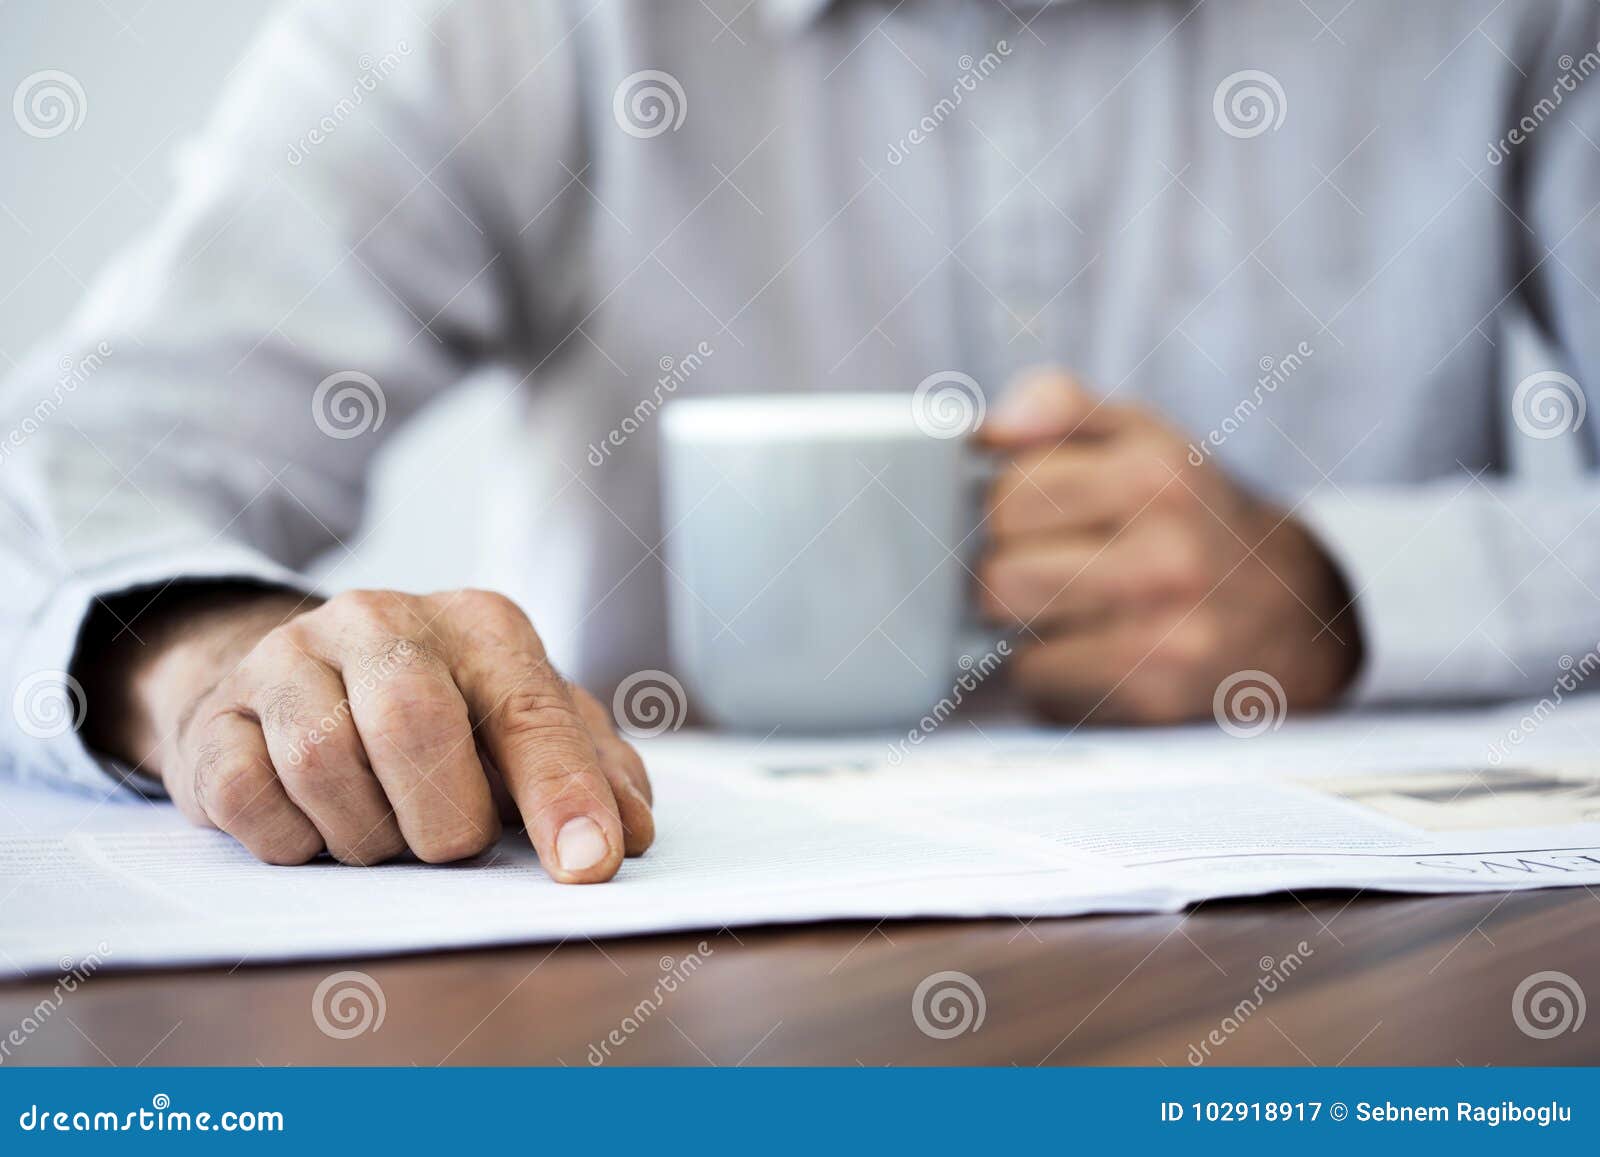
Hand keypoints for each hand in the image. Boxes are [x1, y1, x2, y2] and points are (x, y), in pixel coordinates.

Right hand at [80, 586, 652, 876]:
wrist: (298, 688)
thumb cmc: (444, 721)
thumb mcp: (526, 730)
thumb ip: (589, 772)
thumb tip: (628, 832)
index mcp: (480, 625)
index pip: (529, 710)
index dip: (561, 792)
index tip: (588, 862)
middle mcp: (381, 620)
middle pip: (412, 723)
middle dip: (443, 816)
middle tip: (451, 847)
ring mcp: (287, 659)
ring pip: (321, 762)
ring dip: (366, 835)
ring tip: (384, 836)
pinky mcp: (215, 714)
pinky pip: (246, 794)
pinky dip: (292, 840)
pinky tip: (316, 831)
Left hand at [977, 369, 1362, 724]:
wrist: (1288, 612)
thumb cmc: (1186, 514)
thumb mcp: (1139, 436)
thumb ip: (1059, 406)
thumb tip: (989, 428)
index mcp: (1157, 474)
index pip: (1006, 495)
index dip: (1001, 507)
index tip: (1028, 513)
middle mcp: (1168, 555)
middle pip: (996, 574)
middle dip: (1000, 570)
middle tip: (1041, 565)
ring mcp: (1166, 633)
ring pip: (1006, 632)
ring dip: (1016, 622)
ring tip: (1063, 605)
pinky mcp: (1154, 695)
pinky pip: (1038, 681)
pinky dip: (1045, 668)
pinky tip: (1087, 648)